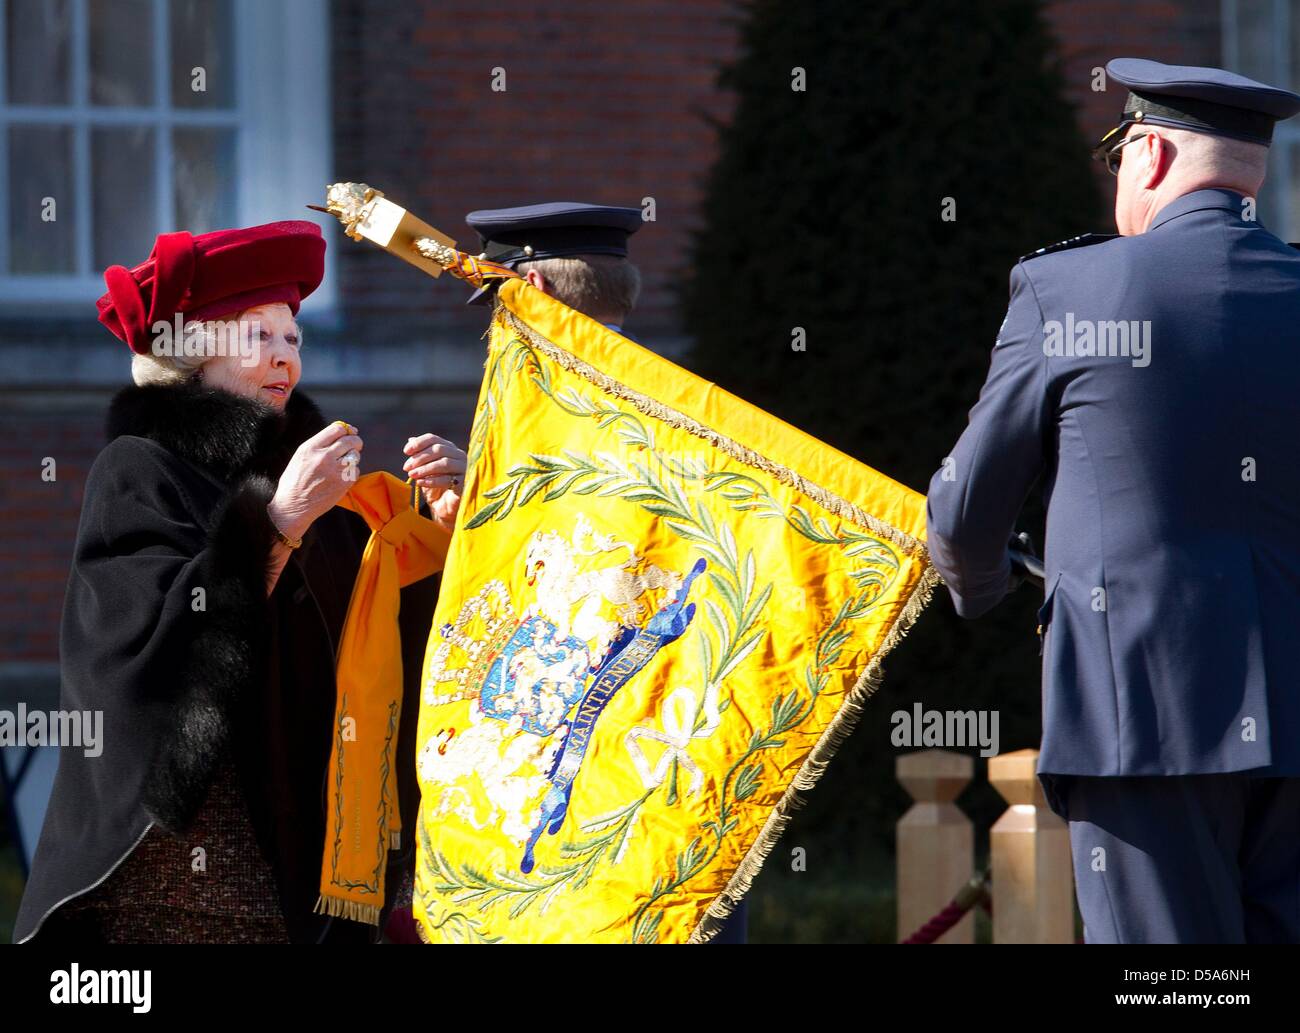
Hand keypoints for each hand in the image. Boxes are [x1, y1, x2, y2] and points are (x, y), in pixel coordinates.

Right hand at [268, 421, 363, 539]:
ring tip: (343, 463)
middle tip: (356, 445)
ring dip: (353, 457)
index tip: (350, 432)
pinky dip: (351, 472)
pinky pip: (356, 471)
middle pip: (350, 440)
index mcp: (311, 448)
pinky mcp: (344, 483)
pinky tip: (340, 477)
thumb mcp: (301, 456)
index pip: (337, 429)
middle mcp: (324, 457)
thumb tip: (341, 432)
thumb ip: (319, 444)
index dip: (347, 429)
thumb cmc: (295, 481)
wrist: (294, 505)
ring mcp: (335, 470)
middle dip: (355, 441)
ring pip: (355, 455)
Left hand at [403, 432, 465, 533]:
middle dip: (420, 458)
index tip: (406, 452)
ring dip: (425, 469)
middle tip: (407, 468)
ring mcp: (464, 468)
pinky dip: (432, 480)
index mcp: (449, 448)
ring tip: (412, 475)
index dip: (418, 443)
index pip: (433, 439)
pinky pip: (448, 479)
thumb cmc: (434, 487)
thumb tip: (410, 440)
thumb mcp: (424, 470)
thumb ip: (420, 456)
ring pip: (444, 463)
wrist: (444, 508)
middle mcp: (459, 455)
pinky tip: (420, 483)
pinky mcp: (465, 483)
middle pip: (439, 449)